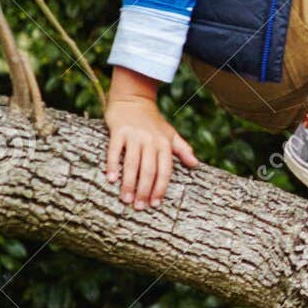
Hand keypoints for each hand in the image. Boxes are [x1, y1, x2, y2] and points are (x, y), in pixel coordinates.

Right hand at [104, 69, 198, 208]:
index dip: (160, 188)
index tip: (155, 204)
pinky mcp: (118, 132)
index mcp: (164, 144)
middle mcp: (151, 141)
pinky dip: (112, 165)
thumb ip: (182, 150)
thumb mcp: (170, 134)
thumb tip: (196, 165)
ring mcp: (134, 136)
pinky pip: (114, 151)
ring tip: (126, 200)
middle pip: (149, 171)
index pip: (165, 170)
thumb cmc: (153, 122)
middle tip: (139, 207)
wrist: (133, 100)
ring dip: (129, 184)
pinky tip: (111, 179)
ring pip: (132, 164)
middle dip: (144, 191)